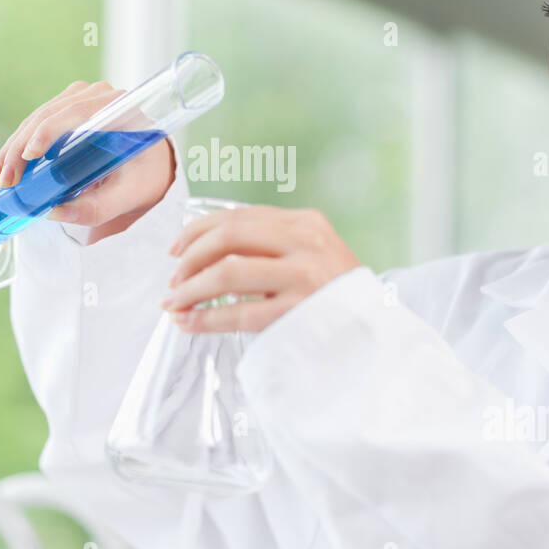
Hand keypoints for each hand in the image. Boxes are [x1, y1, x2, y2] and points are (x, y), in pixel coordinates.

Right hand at [0, 80, 174, 232]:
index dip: (49, 131)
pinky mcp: (68, 105)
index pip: (79, 112)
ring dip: (13, 148)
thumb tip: (51, 213)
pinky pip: (37, 121)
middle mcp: (101, 95)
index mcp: (122, 108)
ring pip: (37, 118)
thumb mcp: (127, 196)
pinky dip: (18, 144)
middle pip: (50, 115)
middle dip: (21, 148)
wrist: (151, 165)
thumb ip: (96, 208)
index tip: (28, 156)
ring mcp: (82, 96)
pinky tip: (2, 166)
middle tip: (3, 181)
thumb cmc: (143, 178)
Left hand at [159, 205, 360, 332]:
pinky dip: (206, 318)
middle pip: (228, 237)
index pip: (238, 216)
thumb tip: (200, 250)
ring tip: (174, 303)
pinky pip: (239, 313)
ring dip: (191, 289)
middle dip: (190, 259)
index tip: (175, 249)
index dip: (197, 231)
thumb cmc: (332, 295)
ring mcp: (304, 276)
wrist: (375, 332)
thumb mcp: (310, 254)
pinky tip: (189, 323)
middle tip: (173, 280)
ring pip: (228, 273)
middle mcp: (305, 241)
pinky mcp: (299, 311)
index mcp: (305, 222)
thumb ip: (268, 244)